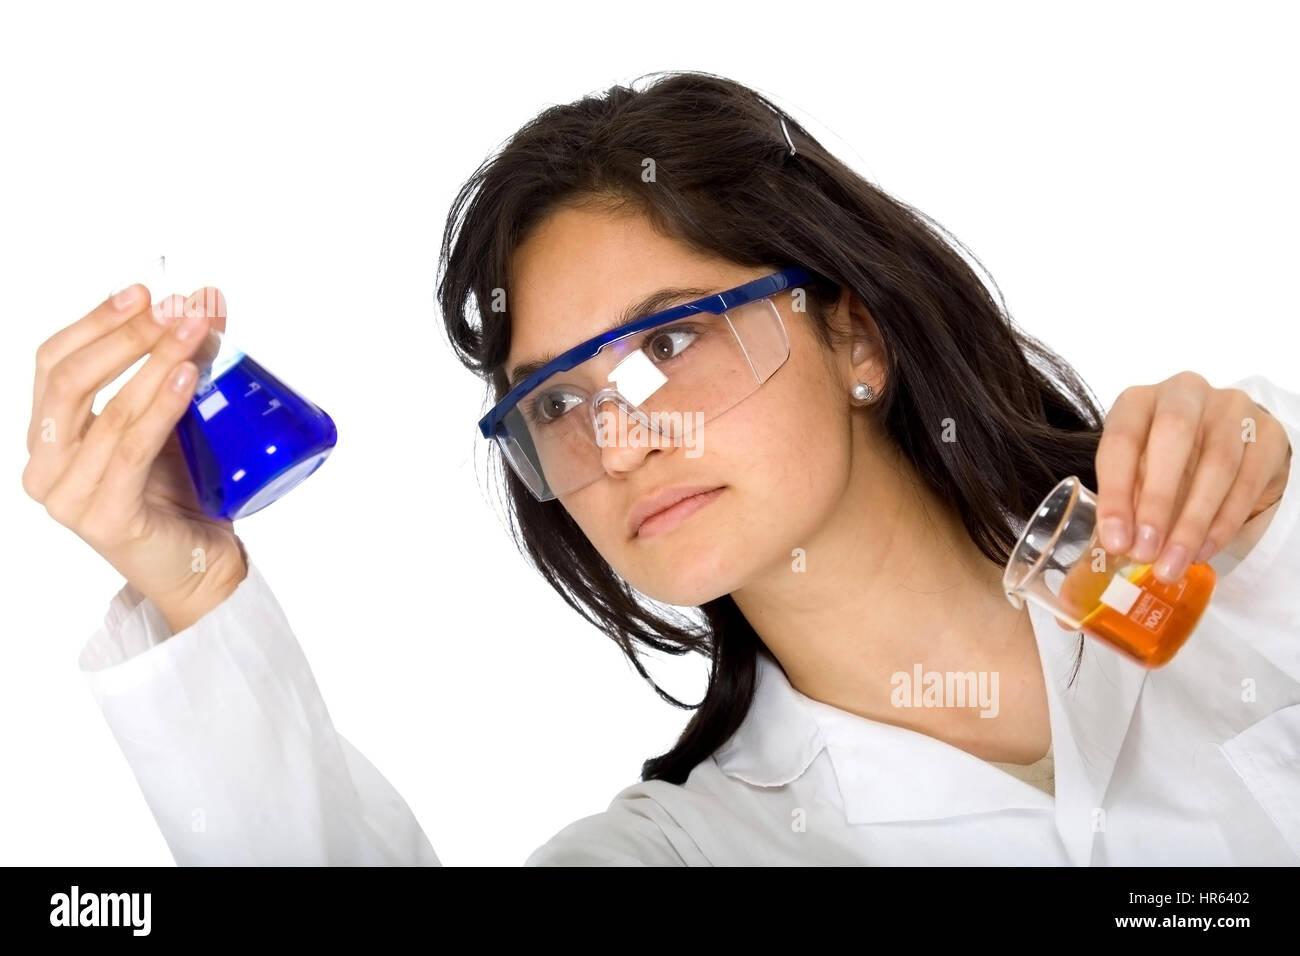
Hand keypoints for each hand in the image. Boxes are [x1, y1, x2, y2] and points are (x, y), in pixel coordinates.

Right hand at [23, 284, 247, 632]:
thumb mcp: (172, 421)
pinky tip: (185, 377)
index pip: (54, 362)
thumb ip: (178, 366)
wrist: (201, 568)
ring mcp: (68, 496)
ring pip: (107, 410)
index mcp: (48, 437)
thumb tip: (208, 302)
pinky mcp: (104, 519)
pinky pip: (131, 449)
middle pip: (70, 378)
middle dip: (127, 335)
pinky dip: (160, 406)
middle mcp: (45, 466)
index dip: (97, 321)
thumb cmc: (182, 494)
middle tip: (178, 309)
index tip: (146, 292)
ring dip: (154, 362)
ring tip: (195, 331)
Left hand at [1095, 370, 1291, 583]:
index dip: (1116, 493)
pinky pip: (1247, 482)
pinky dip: (1223, 523)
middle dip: (1157, 502)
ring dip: (1192, 523)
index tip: (1115, 540)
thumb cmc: (1165, 460)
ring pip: (1217, 464)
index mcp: (1138, 400)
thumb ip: (1125, 498)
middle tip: (1145, 551)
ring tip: (1173, 563)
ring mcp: (1231, 408)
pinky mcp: (1268, 433)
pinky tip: (1204, 551)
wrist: (1226, 445)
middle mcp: (1184, 393)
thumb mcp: (1135, 471)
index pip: (1122, 440)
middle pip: (1173, 438)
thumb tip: (1118, 544)